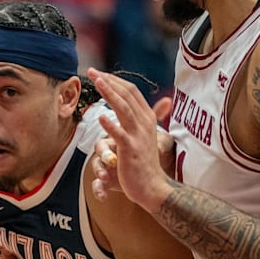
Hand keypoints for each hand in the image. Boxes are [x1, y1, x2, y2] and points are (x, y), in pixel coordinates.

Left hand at [86, 69, 175, 210]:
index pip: (132, 91)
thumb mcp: (149, 135)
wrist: (152, 186)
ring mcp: (138, 136)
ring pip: (123, 109)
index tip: (100, 73)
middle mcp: (144, 123)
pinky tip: (101, 117)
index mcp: (147, 118)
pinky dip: (111, 125)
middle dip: (108, 81)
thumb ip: (152, 116)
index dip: (115, 80)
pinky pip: (120, 135)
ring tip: (97, 82)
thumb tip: (167, 101)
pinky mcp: (130, 150)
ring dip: (109, 94)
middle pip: (127, 95)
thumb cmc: (145, 162)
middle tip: (92, 72)